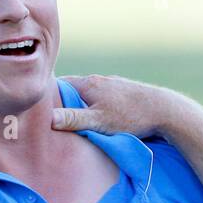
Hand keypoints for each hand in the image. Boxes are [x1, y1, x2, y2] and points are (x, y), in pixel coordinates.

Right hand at [52, 74, 198, 138]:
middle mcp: (99, 80)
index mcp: (88, 84)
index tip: (38, 111)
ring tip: (74, 122)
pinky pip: (101, 99)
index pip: (58, 85)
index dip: (47, 97)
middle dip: (62, 103)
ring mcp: (112, 85)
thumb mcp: (99, 122)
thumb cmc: (131, 117)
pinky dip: (95, 107)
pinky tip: (97, 119)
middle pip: (72, 90)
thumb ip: (74, 119)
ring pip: (88, 95)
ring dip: (80, 106)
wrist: (165, 110)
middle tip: (53, 120)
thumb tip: (49, 118)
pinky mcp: (122, 93)